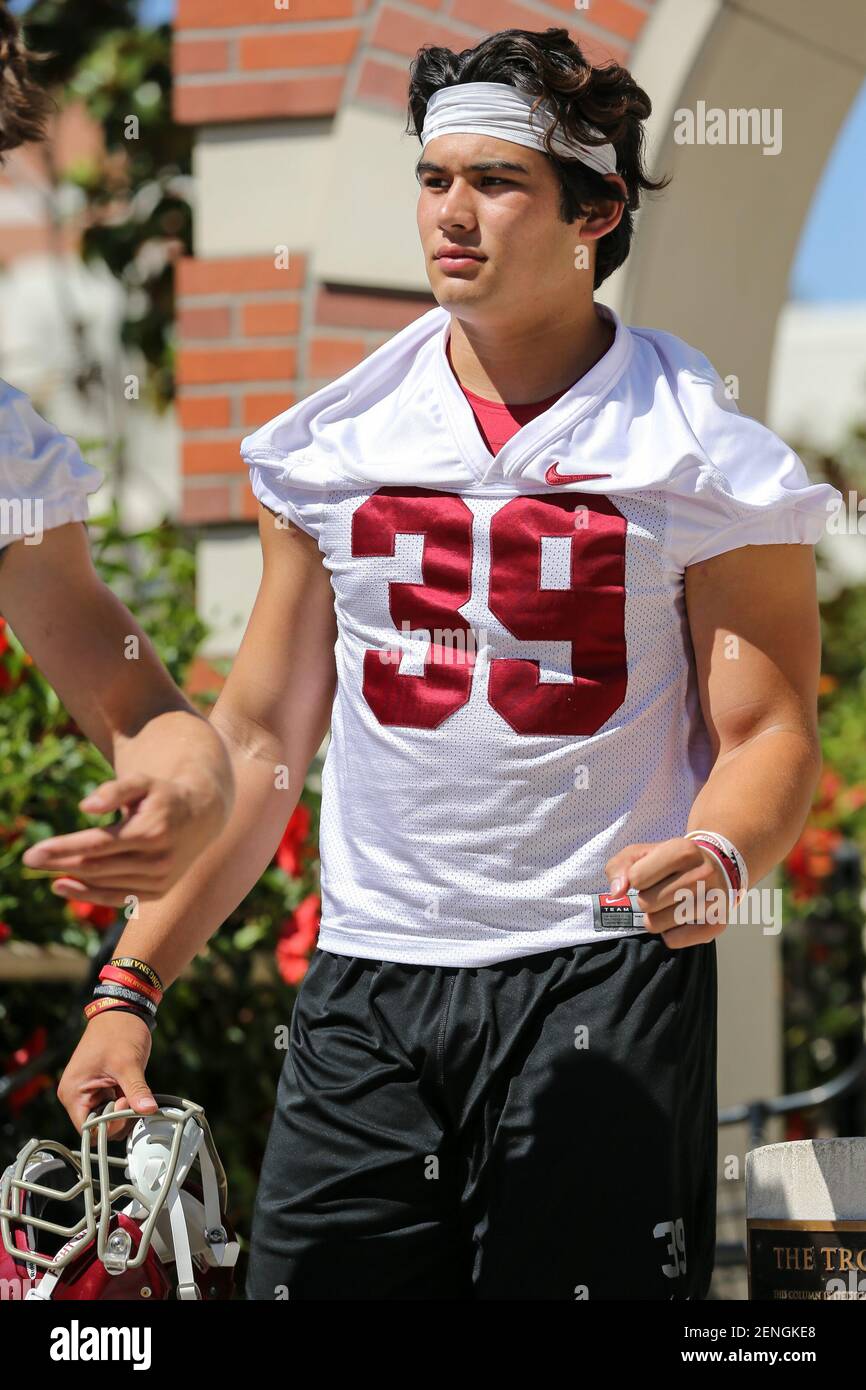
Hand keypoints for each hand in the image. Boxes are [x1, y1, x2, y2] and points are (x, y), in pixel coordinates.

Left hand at [21, 771, 226, 905]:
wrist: (203, 816)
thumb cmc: (163, 794)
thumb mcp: (142, 782)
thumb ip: (114, 790)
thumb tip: (84, 806)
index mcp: (152, 831)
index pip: (97, 844)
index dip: (62, 849)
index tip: (32, 853)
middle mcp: (158, 860)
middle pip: (97, 866)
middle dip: (60, 863)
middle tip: (30, 860)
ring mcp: (160, 879)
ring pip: (105, 883)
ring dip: (72, 879)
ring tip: (47, 872)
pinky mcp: (159, 891)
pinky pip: (118, 898)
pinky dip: (89, 894)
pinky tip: (65, 886)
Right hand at [57, 1011, 156, 1138]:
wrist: (123, 1011)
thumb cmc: (118, 1032)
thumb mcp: (129, 1063)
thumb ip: (137, 1090)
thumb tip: (148, 1111)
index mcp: (73, 1092)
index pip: (87, 1130)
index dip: (108, 1125)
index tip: (124, 1106)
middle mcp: (76, 1096)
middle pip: (98, 1127)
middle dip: (118, 1118)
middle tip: (132, 1096)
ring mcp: (89, 1092)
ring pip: (108, 1119)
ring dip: (124, 1111)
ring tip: (133, 1090)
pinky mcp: (101, 1088)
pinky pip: (113, 1107)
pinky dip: (126, 1103)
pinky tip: (134, 1091)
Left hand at [605, 837, 731, 948]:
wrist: (716, 867)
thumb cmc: (672, 861)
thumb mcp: (643, 852)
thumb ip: (620, 866)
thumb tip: (617, 892)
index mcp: (683, 851)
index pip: (637, 878)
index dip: (637, 879)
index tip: (649, 875)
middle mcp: (702, 874)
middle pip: (646, 903)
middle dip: (646, 899)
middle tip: (660, 892)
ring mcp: (713, 900)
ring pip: (657, 924)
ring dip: (655, 917)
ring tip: (669, 905)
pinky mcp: (717, 924)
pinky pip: (674, 940)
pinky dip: (669, 933)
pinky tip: (679, 919)